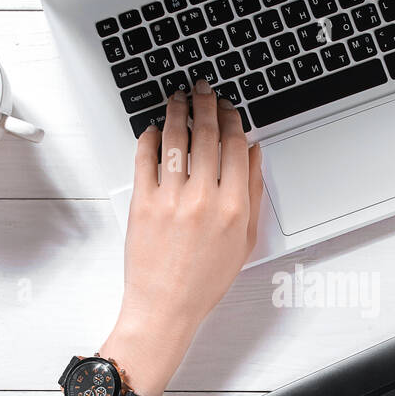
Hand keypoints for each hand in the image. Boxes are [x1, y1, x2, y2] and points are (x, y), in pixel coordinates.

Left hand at [119, 80, 262, 356]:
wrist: (166, 306)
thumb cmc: (204, 281)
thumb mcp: (244, 240)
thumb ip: (252, 193)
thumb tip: (253, 154)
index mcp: (233, 207)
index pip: (236, 146)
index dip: (232, 119)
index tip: (228, 107)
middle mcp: (203, 198)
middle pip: (206, 135)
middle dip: (205, 104)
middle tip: (202, 89)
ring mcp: (170, 199)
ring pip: (174, 139)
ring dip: (176, 111)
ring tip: (176, 97)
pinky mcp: (142, 203)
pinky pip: (144, 158)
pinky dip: (147, 137)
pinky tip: (151, 128)